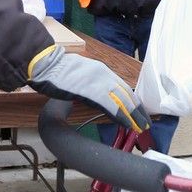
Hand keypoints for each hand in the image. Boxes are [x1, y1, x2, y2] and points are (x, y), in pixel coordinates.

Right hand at [28, 46, 150, 132]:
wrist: (46, 64)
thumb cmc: (59, 71)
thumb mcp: (82, 75)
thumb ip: (93, 85)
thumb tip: (99, 97)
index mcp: (102, 71)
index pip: (124, 88)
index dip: (133, 102)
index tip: (140, 113)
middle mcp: (105, 75)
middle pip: (127, 95)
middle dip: (138, 111)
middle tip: (145, 124)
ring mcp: (99, 82)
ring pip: (123, 101)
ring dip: (133, 116)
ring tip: (141, 127)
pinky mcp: (92, 91)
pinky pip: (111, 106)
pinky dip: (121, 116)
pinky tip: (128, 124)